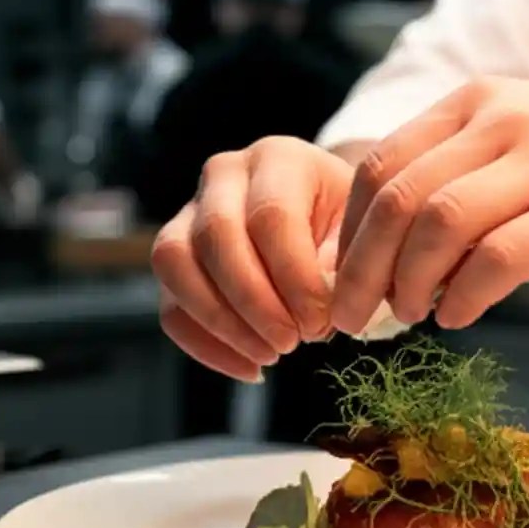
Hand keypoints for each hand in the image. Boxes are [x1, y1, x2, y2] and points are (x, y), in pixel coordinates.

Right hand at [150, 136, 353, 381]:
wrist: (326, 220)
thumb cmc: (346, 227)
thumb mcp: (359, 233)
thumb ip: (344, 263)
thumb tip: (318, 310)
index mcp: (278, 159)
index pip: (271, 216)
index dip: (293, 278)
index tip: (322, 323)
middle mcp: (224, 175)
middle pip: (216, 235)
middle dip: (254, 302)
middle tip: (293, 343)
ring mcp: (189, 214)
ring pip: (174, 263)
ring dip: (221, 322)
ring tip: (270, 355)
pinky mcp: (175, 258)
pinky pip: (169, 305)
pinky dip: (205, 345)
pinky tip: (250, 368)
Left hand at [332, 77, 528, 331]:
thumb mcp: (525, 142)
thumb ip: (458, 174)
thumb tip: (383, 248)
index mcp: (479, 101)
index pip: (381, 165)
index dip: (349, 232)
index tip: (338, 279)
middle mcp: (505, 119)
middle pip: (397, 198)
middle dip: (359, 268)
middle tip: (349, 317)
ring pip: (438, 226)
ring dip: (407, 284)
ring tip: (409, 314)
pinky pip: (498, 260)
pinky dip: (463, 297)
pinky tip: (459, 317)